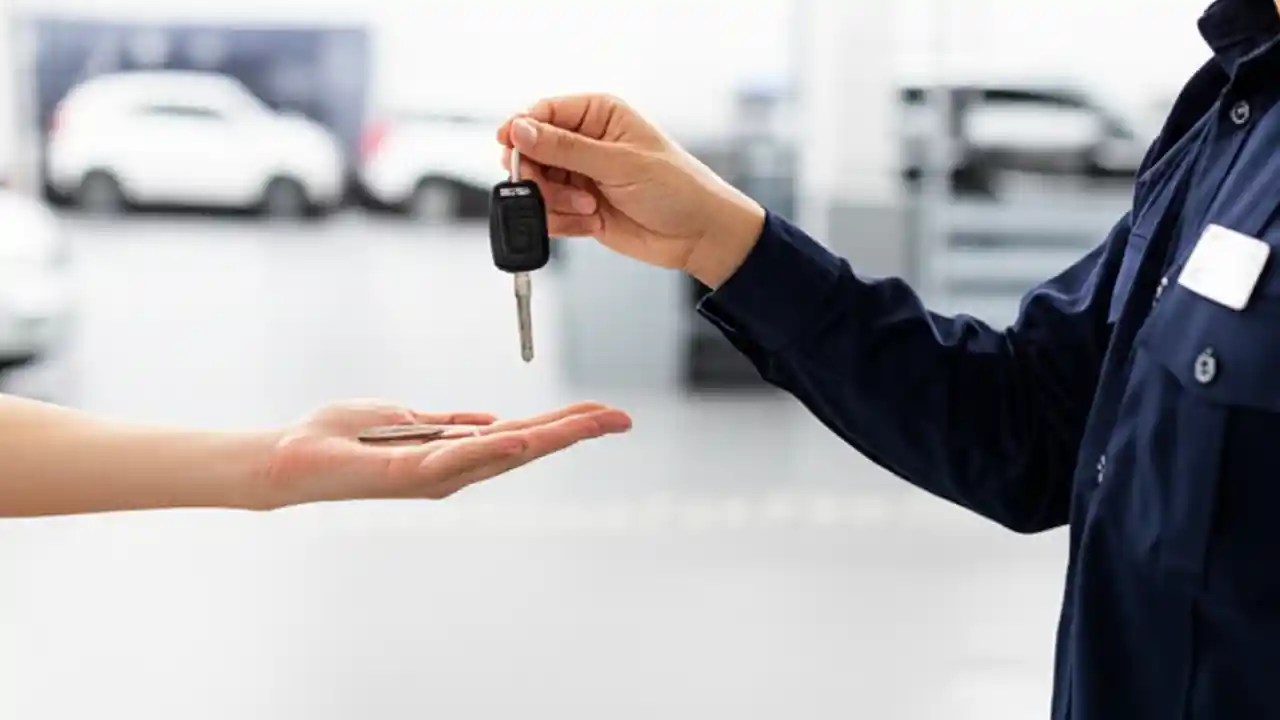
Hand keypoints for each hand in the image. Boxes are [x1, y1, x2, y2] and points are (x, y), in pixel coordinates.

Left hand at [258, 400, 630, 508]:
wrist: (291, 456)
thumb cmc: (341, 437)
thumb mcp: (406, 419)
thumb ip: (446, 423)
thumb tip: (489, 421)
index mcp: (457, 453)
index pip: (525, 436)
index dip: (567, 425)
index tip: (607, 414)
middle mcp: (454, 470)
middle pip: (529, 446)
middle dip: (576, 431)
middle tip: (622, 418)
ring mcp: (434, 474)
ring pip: (505, 452)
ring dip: (551, 438)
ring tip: (592, 422)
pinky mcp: (406, 472)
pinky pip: (454, 458)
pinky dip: (489, 449)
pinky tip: (521, 439)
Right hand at [497, 95, 766, 288]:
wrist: (699, 234)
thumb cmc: (677, 188)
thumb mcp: (619, 163)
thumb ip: (565, 148)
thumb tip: (520, 129)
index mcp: (598, 114)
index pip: (542, 112)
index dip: (520, 130)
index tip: (508, 148)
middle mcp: (585, 143)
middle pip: (531, 153)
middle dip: (539, 176)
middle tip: (559, 190)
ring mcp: (580, 177)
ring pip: (536, 188)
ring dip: (556, 204)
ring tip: (589, 208)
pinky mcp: (579, 208)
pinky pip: (549, 215)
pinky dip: (563, 223)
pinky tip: (591, 223)